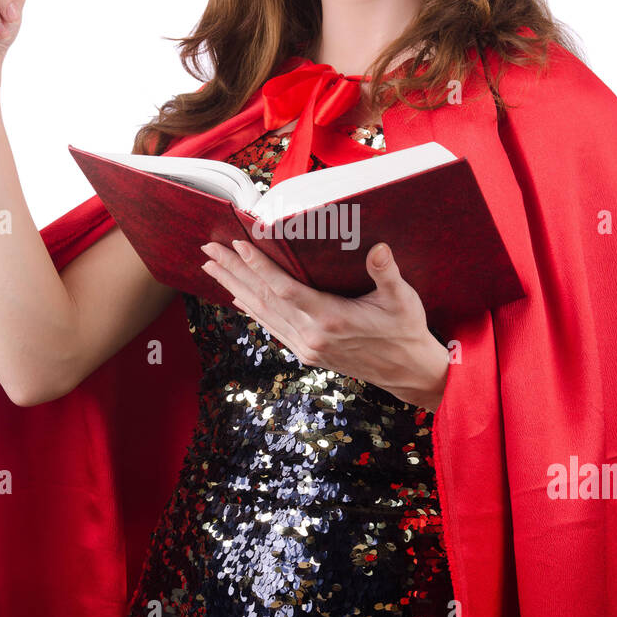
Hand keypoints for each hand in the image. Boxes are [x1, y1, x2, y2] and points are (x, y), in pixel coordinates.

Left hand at [200, 236, 450, 411]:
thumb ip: (387, 273)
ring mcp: (306, 347)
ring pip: (263, 313)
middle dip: (233, 271)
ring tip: (212, 267)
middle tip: (207, 248)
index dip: (259, 266)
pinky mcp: (307, 353)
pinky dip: (252, 310)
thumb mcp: (402, 300)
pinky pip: (272, 327)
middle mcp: (312, 335)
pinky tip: (238, 297)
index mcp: (331, 318)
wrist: (408, 372)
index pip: (285, 288)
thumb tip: (380, 249)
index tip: (238, 244)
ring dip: (235, 287)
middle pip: (263, 299)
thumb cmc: (406, 331)